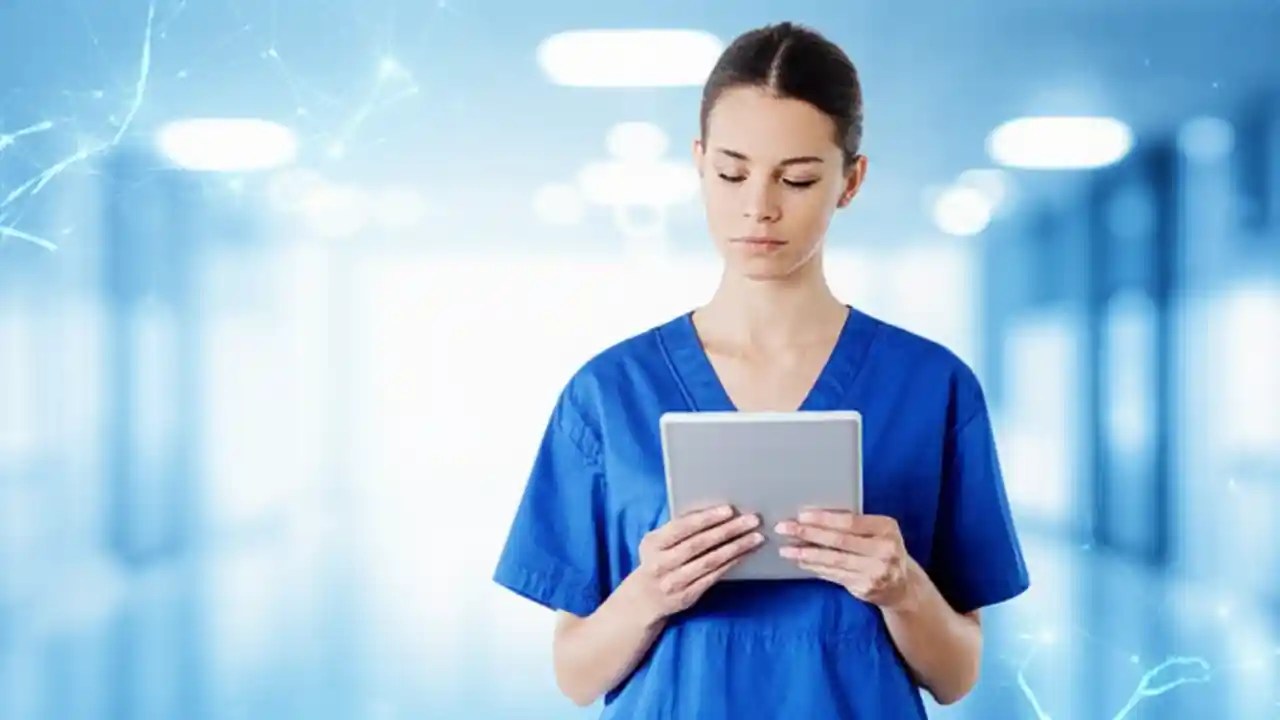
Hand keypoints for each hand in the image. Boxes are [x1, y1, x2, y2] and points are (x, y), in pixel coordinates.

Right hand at [621, 505, 763, 623]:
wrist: (644, 599)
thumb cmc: (657, 560)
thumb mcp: (657, 542)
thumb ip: (678, 529)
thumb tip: (712, 510)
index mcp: (653, 543)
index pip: (682, 528)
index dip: (706, 518)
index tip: (729, 509)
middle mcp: (661, 564)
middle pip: (699, 544)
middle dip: (728, 530)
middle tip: (752, 520)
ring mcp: (675, 582)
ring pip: (710, 562)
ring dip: (736, 548)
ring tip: (756, 537)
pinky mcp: (687, 596)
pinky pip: (714, 577)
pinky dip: (732, 564)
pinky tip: (746, 554)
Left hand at [775, 511, 917, 610]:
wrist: (903, 585)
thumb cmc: (884, 549)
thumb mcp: (878, 531)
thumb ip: (854, 524)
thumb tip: (812, 516)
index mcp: (886, 528)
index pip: (850, 522)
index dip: (823, 519)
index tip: (801, 515)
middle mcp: (884, 550)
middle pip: (839, 541)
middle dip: (807, 534)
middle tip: (784, 528)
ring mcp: (875, 572)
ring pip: (833, 561)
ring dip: (806, 554)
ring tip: (786, 548)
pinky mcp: (864, 588)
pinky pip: (833, 575)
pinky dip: (814, 567)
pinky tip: (800, 561)